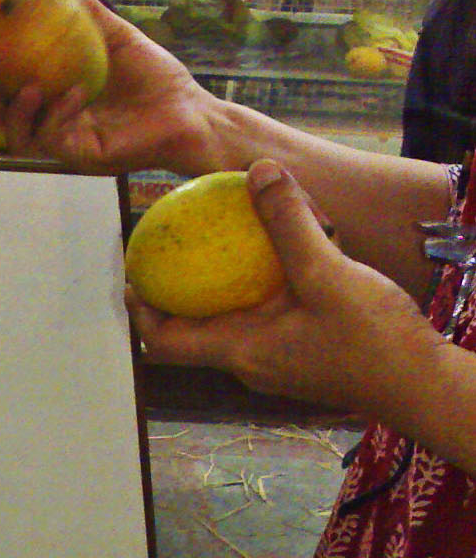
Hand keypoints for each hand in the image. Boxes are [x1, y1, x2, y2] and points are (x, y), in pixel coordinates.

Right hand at [0, 0, 220, 177]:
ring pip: (19, 135)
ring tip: (24, 88)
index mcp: (51, 95)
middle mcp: (50, 121)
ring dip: (14, 111)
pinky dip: (59, 116)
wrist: (188, 110)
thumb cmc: (154, 76)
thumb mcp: (115, 36)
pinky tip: (73, 95)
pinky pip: (55, 140)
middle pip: (1, 114)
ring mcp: (64, 142)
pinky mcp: (81, 157)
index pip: (5, 86)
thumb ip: (86, 12)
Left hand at [127, 160, 442, 416]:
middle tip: (175, 246)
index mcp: (238, 351)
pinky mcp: (305, 354)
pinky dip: (265, 288)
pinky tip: (288, 254)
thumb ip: (290, 222)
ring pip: (234, 319)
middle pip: (192, 328)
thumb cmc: (374, 341)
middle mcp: (249, 361)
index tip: (132, 276)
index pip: (163, 342)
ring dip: (225, 286)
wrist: (426, 385)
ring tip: (228, 241)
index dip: (140, 312)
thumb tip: (257, 172)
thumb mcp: (327, 271)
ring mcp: (278, 361)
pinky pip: (269, 317)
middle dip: (179, 291)